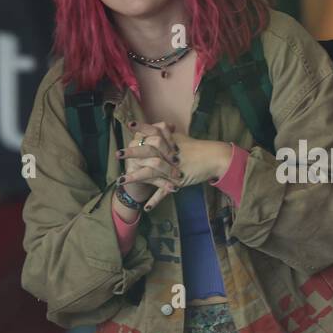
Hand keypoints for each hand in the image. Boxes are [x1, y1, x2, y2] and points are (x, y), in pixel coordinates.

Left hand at [117, 122, 232, 211]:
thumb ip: (168, 136)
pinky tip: (146, 207)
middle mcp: (169, 154)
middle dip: (132, 153)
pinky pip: (164, 192)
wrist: (214, 158)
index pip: (154, 132)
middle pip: (147, 151)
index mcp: (170, 142)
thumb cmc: (198, 149)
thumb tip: (157, 128)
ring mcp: (172, 168)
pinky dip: (155, 200)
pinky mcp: (177, 181)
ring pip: (151, 173)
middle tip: (118, 154)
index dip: (142, 128)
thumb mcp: (181, 140)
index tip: (129, 125)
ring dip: (135, 177)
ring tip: (121, 181)